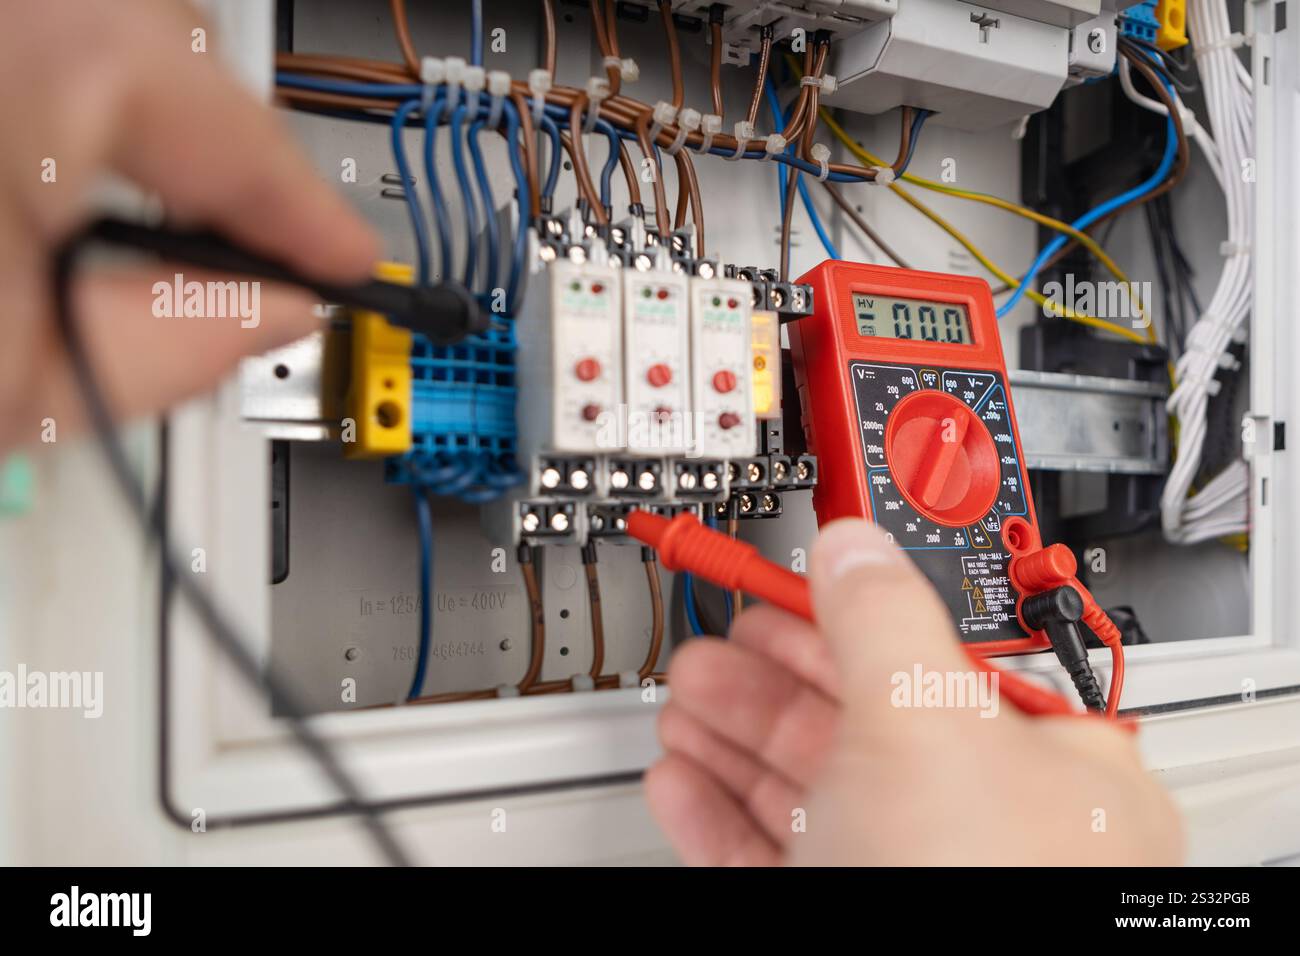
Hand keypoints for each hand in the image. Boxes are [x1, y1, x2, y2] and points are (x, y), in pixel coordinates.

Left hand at [0, 0, 377, 452]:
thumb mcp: (8, 391)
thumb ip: (171, 351)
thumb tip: (270, 311)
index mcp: (23, 73)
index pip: (223, 127)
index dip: (306, 214)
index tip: (347, 266)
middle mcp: (2, 17)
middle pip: (175, 46)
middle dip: (231, 151)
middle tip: (266, 247)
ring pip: (113, 25)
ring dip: (156, 114)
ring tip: (165, 211)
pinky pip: (49, 35)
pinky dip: (82, 93)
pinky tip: (69, 164)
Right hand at [645, 519, 1183, 864]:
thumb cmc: (981, 894)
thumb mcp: (924, 720)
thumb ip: (879, 616)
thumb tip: (853, 539)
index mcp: (1048, 767)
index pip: (936, 661)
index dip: (847, 614)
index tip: (785, 586)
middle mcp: (983, 829)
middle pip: (855, 724)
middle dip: (766, 679)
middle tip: (710, 647)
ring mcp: (908, 880)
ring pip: (806, 792)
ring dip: (731, 739)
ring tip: (681, 702)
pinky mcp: (836, 916)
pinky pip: (770, 855)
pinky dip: (718, 816)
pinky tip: (681, 782)